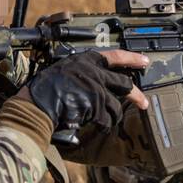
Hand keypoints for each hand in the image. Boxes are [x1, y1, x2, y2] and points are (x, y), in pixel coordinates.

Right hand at [25, 50, 148, 135]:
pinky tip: (97, 126)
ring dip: (113, 116)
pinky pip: (107, 119)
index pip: (115, 56)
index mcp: (86, 61)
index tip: (145, 61)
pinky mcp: (96, 106)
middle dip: (137, 96)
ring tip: (105, 121)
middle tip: (144, 103)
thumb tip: (99, 83)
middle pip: (125, 83)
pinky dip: (104, 125)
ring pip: (116, 106)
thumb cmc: (46, 89)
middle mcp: (94, 73)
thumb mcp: (65, 70)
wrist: (37, 104)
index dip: (132, 58)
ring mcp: (97, 89)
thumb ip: (84, 74)